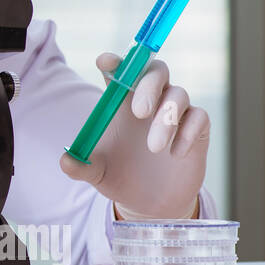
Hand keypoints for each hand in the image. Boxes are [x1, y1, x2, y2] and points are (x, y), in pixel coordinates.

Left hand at [58, 52, 209, 217]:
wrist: (150, 203)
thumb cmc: (120, 177)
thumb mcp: (97, 173)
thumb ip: (81, 166)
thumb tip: (65, 162)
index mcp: (121, 102)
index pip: (119, 71)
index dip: (114, 63)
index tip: (105, 62)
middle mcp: (150, 100)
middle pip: (156, 70)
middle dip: (149, 85)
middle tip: (140, 112)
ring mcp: (175, 112)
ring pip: (178, 95)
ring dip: (166, 119)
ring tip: (154, 148)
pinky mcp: (197, 129)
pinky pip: (199, 117)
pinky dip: (188, 131)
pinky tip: (176, 153)